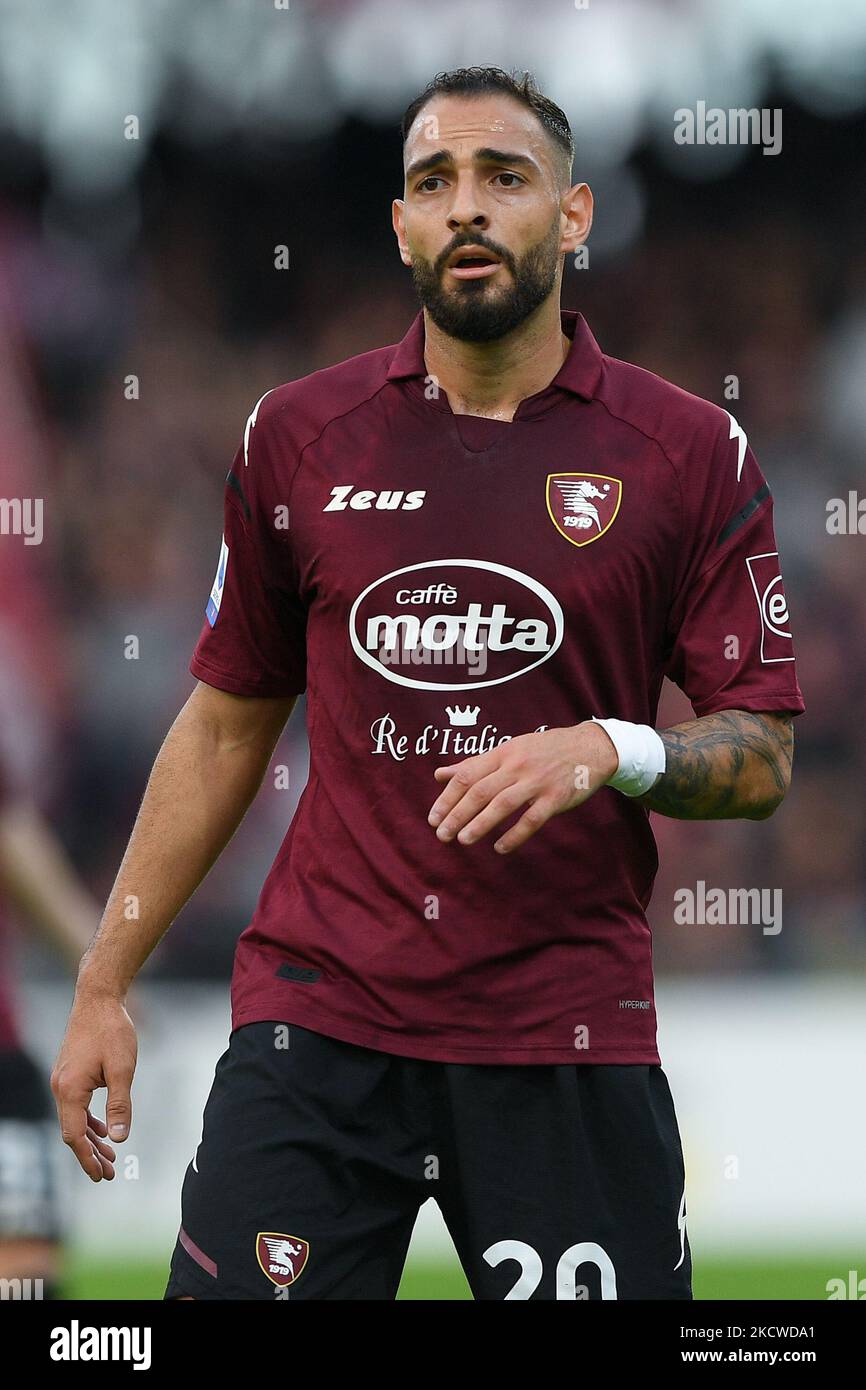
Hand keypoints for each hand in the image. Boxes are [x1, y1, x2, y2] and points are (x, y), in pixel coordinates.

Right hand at [50, 991, 137, 1181]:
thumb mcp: (122, 1070)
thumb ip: (120, 1105)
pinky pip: (77, 1105)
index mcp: (70, 1090)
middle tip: (110, 1174)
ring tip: (109, 1156)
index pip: (74, 1135)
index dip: (88, 1158)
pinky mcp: (70, 1072)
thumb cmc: (112, 1031)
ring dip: (91, 1138)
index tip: (103, 1175)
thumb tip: (120, 1139)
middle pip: (73, 1131)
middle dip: (91, 1154)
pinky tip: (103, 1129)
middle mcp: (61, 1087)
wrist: (98, 999)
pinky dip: (89, 1120)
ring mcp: (63, 1079)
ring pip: (75, 1119)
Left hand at [427, 720, 618, 854]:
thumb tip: (439, 774)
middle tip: (441, 835)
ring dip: (480, 824)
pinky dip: (515, 835)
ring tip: (463, 841)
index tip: (433, 818)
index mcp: (502, 753)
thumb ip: (474, 764)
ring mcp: (537, 782)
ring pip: (503, 804)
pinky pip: (532, 819)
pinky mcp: (556, 798)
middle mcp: (517, 765)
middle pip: (480, 791)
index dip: (447, 798)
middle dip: (457, 814)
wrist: (589, 747)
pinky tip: (500, 848)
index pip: (467, 775)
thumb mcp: (508, 749)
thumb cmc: (544, 750)